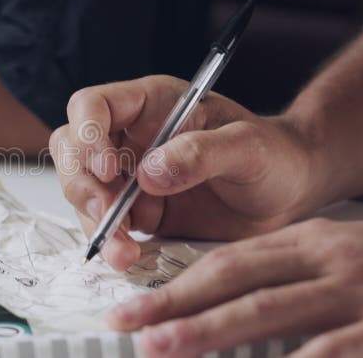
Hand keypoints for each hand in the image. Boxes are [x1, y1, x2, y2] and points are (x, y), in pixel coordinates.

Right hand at [49, 75, 322, 269]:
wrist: (289, 193)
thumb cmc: (274, 154)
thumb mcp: (249, 146)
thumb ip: (202, 152)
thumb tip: (149, 174)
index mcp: (152, 105)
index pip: (94, 105)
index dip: (88, 134)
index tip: (110, 169)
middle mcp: (132, 137)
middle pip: (73, 150)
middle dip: (82, 185)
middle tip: (106, 216)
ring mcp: (130, 176)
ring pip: (83, 191)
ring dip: (93, 221)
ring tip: (123, 252)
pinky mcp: (137, 212)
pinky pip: (106, 225)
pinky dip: (109, 243)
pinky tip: (127, 257)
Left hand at [108, 219, 362, 356]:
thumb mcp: (338, 262)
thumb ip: (283, 278)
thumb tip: (213, 304)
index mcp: (310, 242)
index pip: (228, 261)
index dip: (177, 285)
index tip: (132, 307)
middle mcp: (329, 260)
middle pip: (237, 280)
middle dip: (175, 305)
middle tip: (126, 326)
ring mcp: (362, 295)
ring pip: (270, 313)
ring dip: (209, 332)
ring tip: (161, 348)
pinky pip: (327, 355)